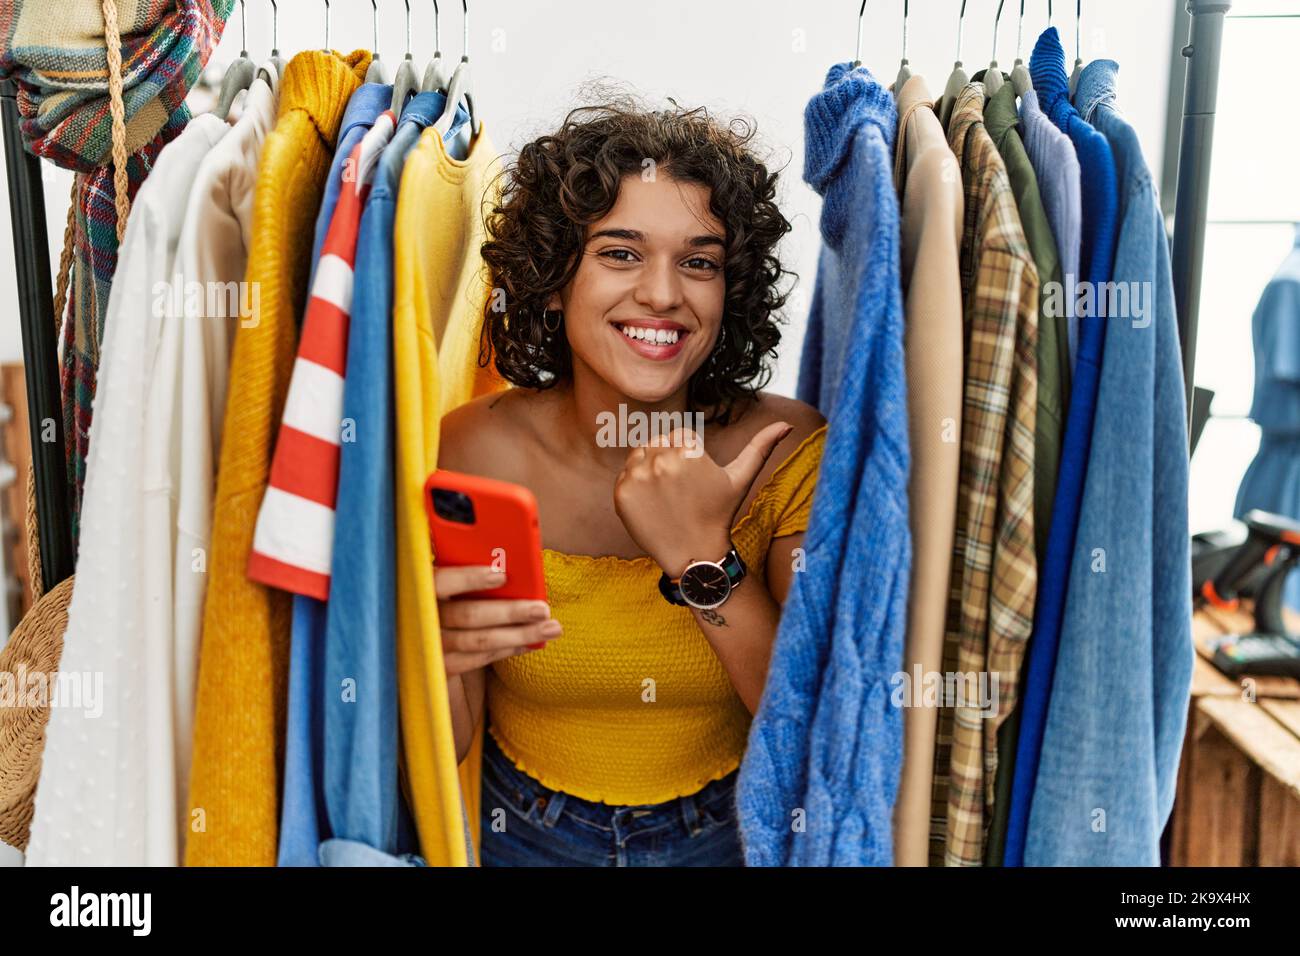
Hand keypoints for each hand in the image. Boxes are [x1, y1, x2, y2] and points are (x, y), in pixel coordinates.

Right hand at [434, 564, 562, 675]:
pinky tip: (530, 643)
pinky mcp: (440, 667)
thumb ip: (468, 569)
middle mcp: (421, 617)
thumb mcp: (449, 583)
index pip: (440, 582)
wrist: (424, 638)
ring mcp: (430, 646)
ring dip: (518, 634)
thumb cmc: (447, 597)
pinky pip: (479, 659)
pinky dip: (508, 649)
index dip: (469, 579)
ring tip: (550, 628)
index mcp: (422, 586)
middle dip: (510, 612)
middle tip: (542, 609)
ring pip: (478, 641)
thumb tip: (514, 563)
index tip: (501, 575)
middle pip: (468, 615)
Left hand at [613, 420, 793, 575]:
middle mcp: (660, 459)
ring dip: (648, 468)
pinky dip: (634, 486)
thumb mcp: (741, 478)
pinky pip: (624, 476)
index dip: (688, 455)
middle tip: (681, 489)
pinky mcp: (622, 494)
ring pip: (639, 455)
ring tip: (667, 494)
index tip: (695, 480)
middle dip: (668, 459)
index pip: (679, 435)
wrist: (694, 553)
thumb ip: (761, 447)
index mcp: (688, 450)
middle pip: (657, 442)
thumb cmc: (719, 513)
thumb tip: (787, 424)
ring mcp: (638, 476)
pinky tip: (653, 504)